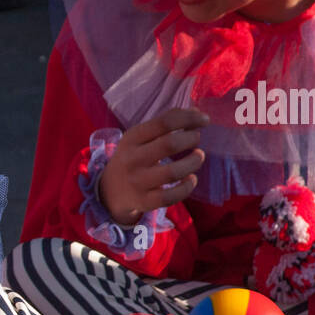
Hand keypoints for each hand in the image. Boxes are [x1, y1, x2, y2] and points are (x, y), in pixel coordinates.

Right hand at [98, 108, 206, 226]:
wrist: (110, 191)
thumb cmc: (133, 158)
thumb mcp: (139, 138)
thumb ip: (164, 124)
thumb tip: (197, 113)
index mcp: (131, 138)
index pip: (164, 122)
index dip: (189, 119)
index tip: (204, 120)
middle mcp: (132, 159)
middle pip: (169, 144)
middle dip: (191, 139)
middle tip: (196, 139)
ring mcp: (137, 182)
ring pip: (173, 172)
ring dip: (193, 162)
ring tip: (198, 157)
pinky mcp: (144, 202)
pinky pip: (171, 196)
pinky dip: (187, 187)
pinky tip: (191, 179)